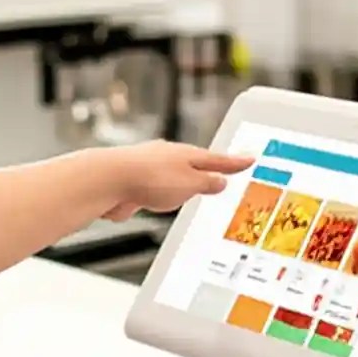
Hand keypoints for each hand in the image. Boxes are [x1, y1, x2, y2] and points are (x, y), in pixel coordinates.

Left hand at [102, 141, 253, 220]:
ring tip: (198, 188)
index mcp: (187, 155)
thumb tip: (220, 181)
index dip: (235, 162)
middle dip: (209, 170)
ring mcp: (150, 170)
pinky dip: (164, 195)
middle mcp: (169, 158)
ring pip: (174, 177)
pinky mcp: (134, 184)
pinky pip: (156, 190)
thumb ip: (207, 183)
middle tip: (227, 170)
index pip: (218, 159)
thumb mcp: (189, 184)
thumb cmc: (148, 178)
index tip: (250, 159)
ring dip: (186, 183)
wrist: (107, 180)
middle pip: (195, 165)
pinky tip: (163, 202)